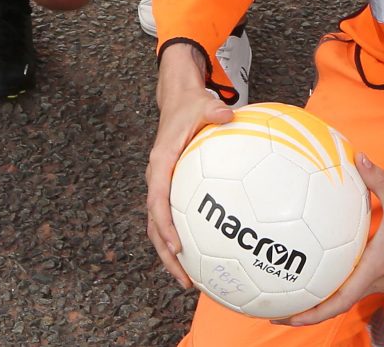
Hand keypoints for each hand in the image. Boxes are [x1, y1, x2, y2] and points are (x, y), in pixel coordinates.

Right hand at [145, 44, 234, 288]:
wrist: (177, 100)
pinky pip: (172, 220)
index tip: (178, 247)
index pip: (158, 200)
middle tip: (185, 280)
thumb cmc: (191, 105)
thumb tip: (228, 116)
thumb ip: (214, 111)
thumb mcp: (204, 104)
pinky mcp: (171, 190)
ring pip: (159, 228)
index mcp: (161, 163)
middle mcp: (157, 178)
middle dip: (166, 255)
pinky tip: (202, 257)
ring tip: (189, 282)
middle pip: (155, 225)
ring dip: (170, 255)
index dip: (166, 226)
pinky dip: (181, 240)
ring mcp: (162, 186)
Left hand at [282, 159, 383, 326]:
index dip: (312, 313)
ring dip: (320, 300)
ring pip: (345, 297)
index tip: (287, 315)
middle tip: (275, 307)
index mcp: (375, 268)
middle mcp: (375, 279)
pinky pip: (353, 284)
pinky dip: (334, 285)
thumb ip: (376, 178)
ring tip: (293, 291)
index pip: (339, 301)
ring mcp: (380, 278)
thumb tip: (356, 157)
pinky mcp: (383, 271)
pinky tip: (321, 266)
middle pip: (335, 306)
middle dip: (306, 311)